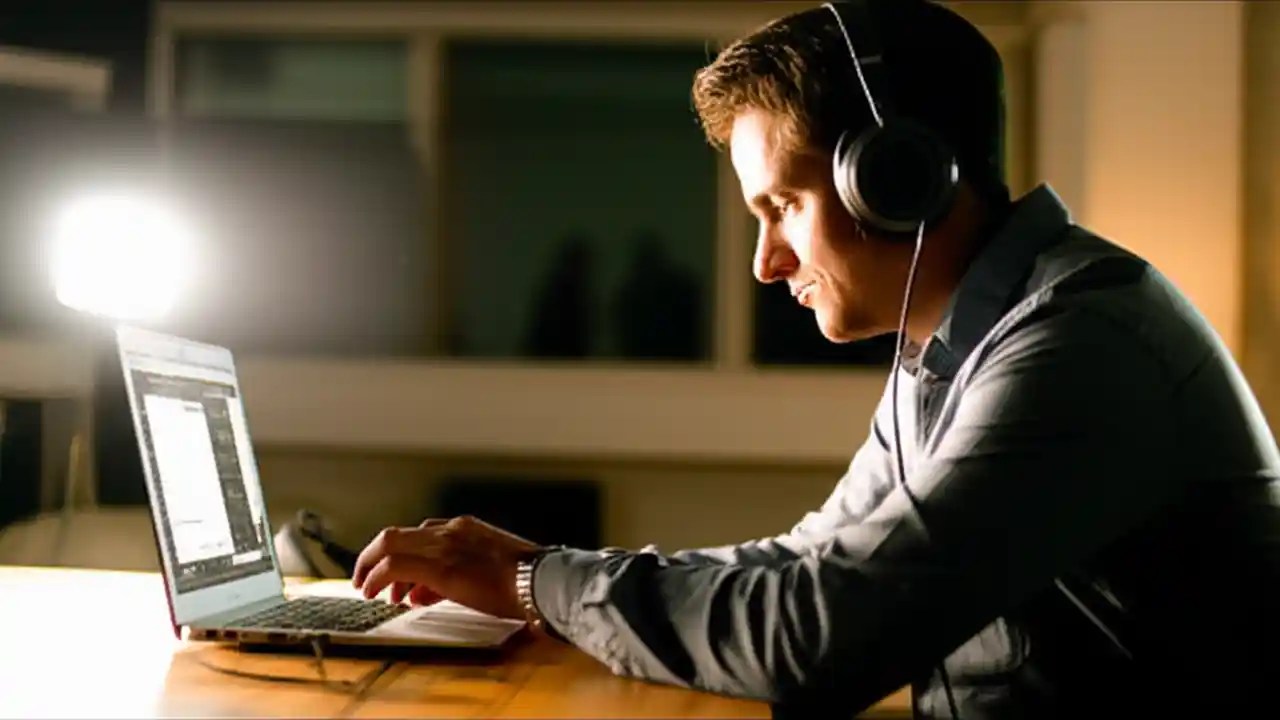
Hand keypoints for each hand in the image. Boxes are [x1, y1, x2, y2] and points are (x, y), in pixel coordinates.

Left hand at [351, 515, 543, 619]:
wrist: (541, 581)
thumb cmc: (525, 581)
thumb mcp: (487, 570)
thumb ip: (454, 575)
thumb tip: (425, 592)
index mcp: (465, 527)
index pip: (421, 534)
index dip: (403, 556)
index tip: (399, 579)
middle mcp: (450, 530)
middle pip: (396, 535)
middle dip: (374, 555)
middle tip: (366, 577)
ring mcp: (444, 545)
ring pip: (389, 544)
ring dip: (372, 567)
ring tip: (367, 588)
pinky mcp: (440, 567)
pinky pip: (395, 566)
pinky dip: (377, 577)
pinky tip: (372, 592)